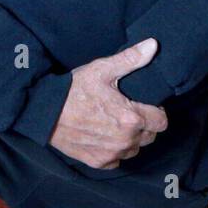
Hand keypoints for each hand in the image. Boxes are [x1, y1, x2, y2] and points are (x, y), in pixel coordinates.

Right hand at [48, 38, 167, 169]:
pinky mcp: (98, 162)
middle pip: (150, 137)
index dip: (157, 111)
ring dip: (131, 139)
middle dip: (144, 125)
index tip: (145, 104)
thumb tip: (153, 45)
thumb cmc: (74, 89)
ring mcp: (112, 153)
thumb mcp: (102, 69)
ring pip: (134, 149)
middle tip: (128, 111)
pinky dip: (114, 150)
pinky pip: (117, 160)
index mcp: (131, 118)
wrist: (45, 112)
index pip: (162, 122)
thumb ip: (131, 59)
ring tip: (116, 124)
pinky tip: (104, 136)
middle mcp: (125, 140)